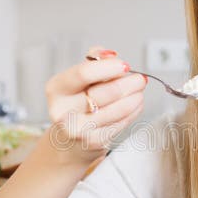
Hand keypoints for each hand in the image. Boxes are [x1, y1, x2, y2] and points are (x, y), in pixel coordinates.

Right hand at [44, 46, 146, 164]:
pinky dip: (133, 112)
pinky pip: (121, 123)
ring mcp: (77, 129)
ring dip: (135, 98)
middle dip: (129, 84)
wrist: (69, 141)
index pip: (83, 73)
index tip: (125, 65)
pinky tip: (135, 105)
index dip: (108, 68)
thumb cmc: (77, 104)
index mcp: (56, 89)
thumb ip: (94, 61)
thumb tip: (110, 55)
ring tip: (139, 91)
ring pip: (117, 109)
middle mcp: (62, 110)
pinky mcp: (93, 142)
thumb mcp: (79, 80)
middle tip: (140, 79)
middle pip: (105, 92)